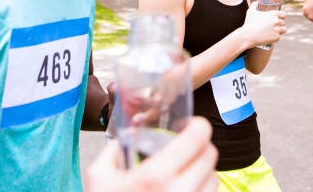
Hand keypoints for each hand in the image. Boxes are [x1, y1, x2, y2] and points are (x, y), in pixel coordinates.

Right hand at [83, 117, 218, 191]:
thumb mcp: (98, 176)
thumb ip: (115, 149)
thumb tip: (132, 133)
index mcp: (155, 175)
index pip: (198, 137)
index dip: (198, 126)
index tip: (192, 126)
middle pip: (210, 155)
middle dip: (200, 148)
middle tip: (186, 150)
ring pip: (214, 179)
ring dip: (203, 172)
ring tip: (184, 174)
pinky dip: (201, 191)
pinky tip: (184, 191)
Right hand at [243, 3, 286, 47]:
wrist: (248, 36)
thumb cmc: (249, 23)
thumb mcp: (251, 11)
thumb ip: (254, 4)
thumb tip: (257, 1)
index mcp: (273, 14)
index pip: (283, 14)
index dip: (282, 16)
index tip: (279, 18)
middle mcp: (277, 22)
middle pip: (283, 22)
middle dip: (279, 24)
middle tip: (274, 26)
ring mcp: (277, 30)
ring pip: (284, 29)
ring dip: (280, 30)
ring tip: (275, 31)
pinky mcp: (276, 38)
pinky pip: (279, 37)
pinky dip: (275, 37)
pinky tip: (270, 36)